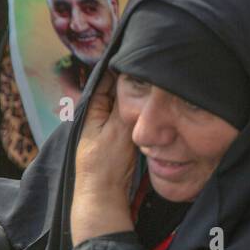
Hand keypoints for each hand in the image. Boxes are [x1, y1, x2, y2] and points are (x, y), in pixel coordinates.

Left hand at [71, 71, 137, 242]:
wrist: (105, 194)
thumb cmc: (106, 163)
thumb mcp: (117, 129)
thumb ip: (126, 105)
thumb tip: (133, 78)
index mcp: (92, 108)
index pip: (108, 78)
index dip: (122, 67)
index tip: (139, 55)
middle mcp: (100, 114)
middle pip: (119, 91)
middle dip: (134, 83)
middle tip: (154, 70)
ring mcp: (111, 126)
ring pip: (128, 104)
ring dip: (139, 99)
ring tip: (157, 86)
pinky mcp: (121, 137)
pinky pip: (133, 118)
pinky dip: (141, 113)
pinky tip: (154, 108)